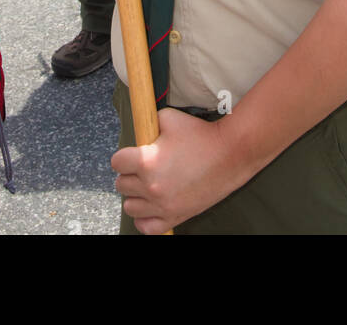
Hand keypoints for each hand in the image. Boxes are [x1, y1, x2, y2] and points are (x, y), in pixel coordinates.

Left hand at [112, 108, 237, 233]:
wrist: (229, 155)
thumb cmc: (200, 135)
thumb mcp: (169, 118)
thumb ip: (149, 124)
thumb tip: (141, 130)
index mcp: (147, 161)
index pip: (116, 162)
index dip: (124, 156)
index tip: (133, 154)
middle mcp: (151, 186)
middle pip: (121, 185)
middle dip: (130, 174)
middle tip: (144, 167)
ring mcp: (162, 205)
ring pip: (130, 206)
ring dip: (136, 196)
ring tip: (148, 185)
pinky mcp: (175, 217)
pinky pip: (146, 227)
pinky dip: (145, 218)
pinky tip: (153, 205)